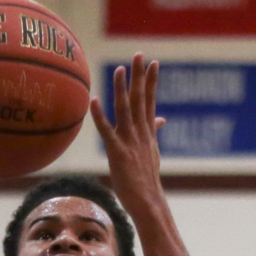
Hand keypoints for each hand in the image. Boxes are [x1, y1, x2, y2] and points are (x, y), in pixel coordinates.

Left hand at [90, 54, 166, 203]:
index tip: (153, 63)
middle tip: (139, 55)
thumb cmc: (146, 179)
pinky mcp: (117, 152)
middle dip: (140, 76)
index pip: (150, 101)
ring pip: (125, 110)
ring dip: (122, 89)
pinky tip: (93, 100)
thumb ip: (154, 131)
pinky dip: (99, 115)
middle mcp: (141, 133)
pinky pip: (106, 131)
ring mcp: (130, 141)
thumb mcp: (152, 151)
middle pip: (140, 99)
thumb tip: (162, 119)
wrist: (147, 201)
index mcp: (148, 132)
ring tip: (120, 69)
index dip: (151, 81)